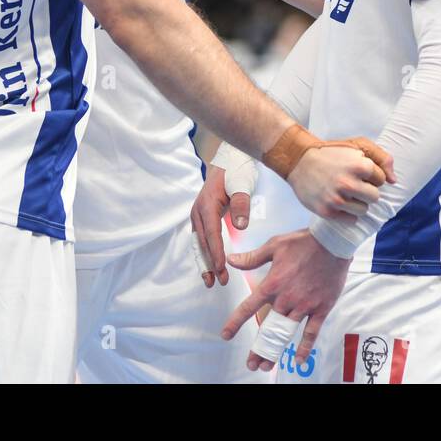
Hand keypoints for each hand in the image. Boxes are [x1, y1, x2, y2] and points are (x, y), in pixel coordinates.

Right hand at [190, 161, 254, 287]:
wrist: (230, 159)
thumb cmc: (236, 170)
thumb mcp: (242, 184)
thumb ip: (241, 204)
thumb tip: (240, 225)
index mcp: (206, 205)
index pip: (212, 234)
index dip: (215, 253)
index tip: (221, 269)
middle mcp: (198, 212)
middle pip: (203, 242)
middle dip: (210, 264)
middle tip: (219, 282)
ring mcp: (199, 215)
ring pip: (200, 243)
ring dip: (205, 262)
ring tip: (211, 281)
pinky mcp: (203, 217)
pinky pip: (202, 239)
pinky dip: (205, 253)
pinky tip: (210, 266)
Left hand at [222, 230, 350, 370]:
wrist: (333, 243)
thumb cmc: (303, 242)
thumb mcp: (274, 245)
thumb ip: (252, 258)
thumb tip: (231, 261)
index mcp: (272, 284)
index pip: (249, 307)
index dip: (235, 322)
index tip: (226, 335)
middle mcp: (286, 299)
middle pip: (268, 327)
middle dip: (258, 347)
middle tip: (251, 363)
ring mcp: (304, 306)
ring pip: (286, 333)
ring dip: (275, 351)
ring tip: (266, 365)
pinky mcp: (320, 308)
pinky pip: (311, 332)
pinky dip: (304, 347)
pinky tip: (298, 360)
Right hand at [287, 137, 394, 220]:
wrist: (299, 161)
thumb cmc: (333, 152)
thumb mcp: (358, 145)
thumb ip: (382, 158)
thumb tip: (394, 181)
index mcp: (359, 165)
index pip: (381, 180)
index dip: (372, 176)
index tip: (359, 172)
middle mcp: (348, 183)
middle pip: (375, 197)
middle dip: (367, 191)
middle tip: (353, 184)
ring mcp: (336, 199)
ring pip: (364, 210)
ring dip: (358, 203)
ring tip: (345, 192)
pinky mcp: (327, 211)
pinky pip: (351, 220)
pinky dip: (347, 213)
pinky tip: (338, 201)